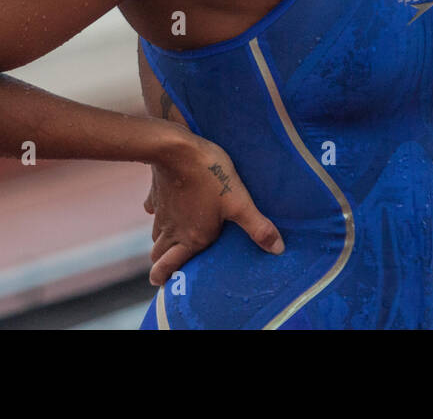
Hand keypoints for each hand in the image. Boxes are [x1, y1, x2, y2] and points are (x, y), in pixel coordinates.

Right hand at [143, 128, 283, 287]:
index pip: (169, 266)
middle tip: (165, 268)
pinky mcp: (156, 192)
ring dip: (161, 240)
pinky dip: (157, 211)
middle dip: (161, 262)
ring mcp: (161, 211)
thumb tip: (278, 250)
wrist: (176, 148)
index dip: (163, 278)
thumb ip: (257, 227)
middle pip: (158, 254)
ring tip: (170, 242)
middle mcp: (172, 229)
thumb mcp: (239, 202)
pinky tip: (164, 206)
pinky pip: (153, 207)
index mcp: (191, 238)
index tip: (160, 284)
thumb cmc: (210, 176)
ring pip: (156, 233)